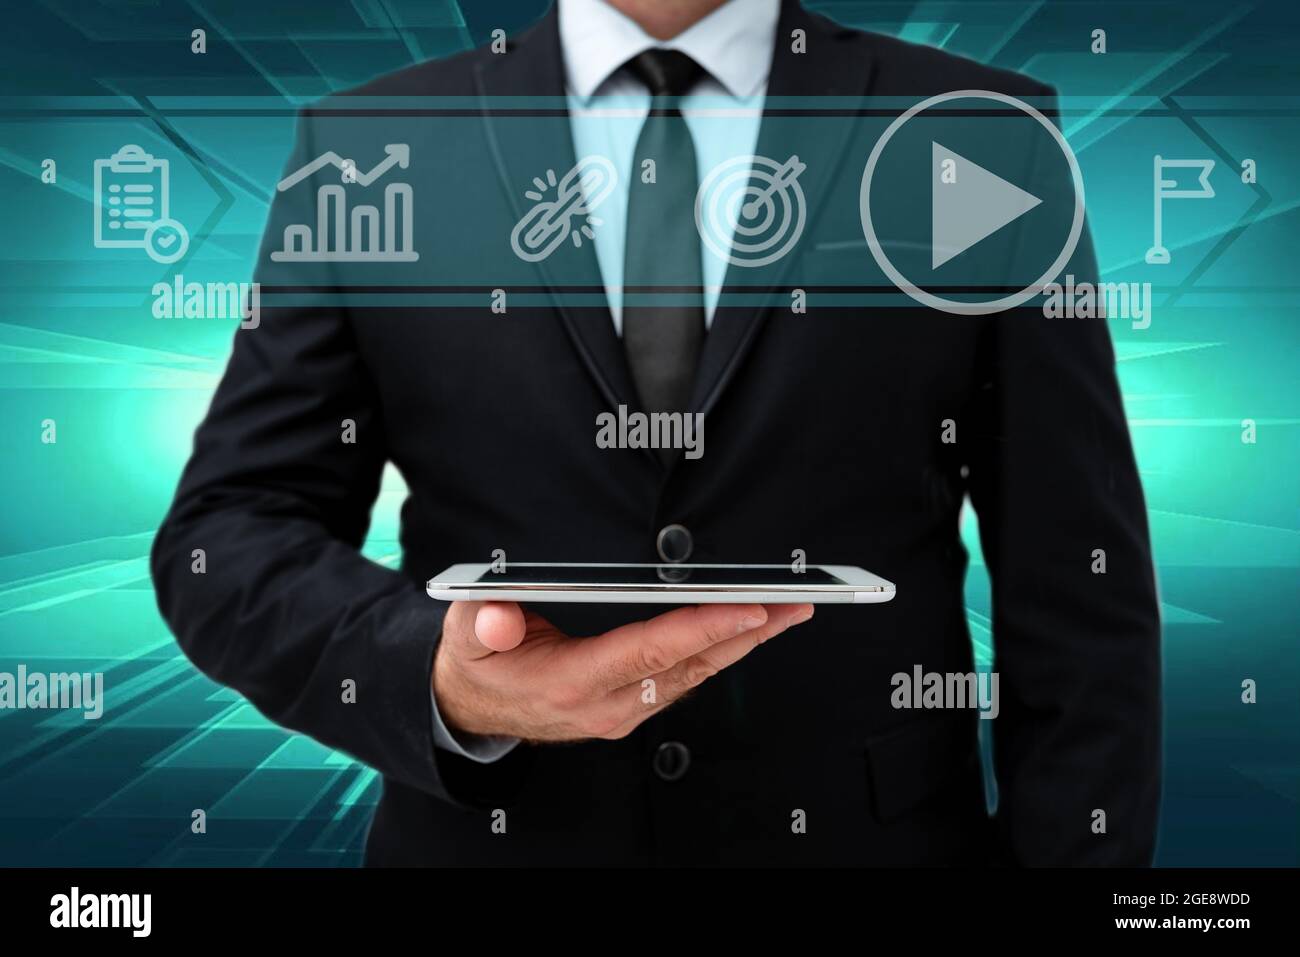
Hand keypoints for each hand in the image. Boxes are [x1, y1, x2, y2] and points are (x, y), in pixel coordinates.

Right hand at [432, 600, 813, 741]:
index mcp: (570, 682)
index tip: (747, 607)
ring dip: (743, 645)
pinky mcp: (631, 707)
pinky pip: (685, 680)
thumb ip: (482, 623)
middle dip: (746, 634)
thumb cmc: (478, 664)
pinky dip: (721, 654)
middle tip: (794, 605)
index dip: (702, 627)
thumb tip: (499, 617)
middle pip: (689, 665)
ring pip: (695, 676)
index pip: (650, 651)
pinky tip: (746, 633)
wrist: (473, 709)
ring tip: (787, 613)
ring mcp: (622, 710)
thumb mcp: (466, 637)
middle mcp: (605, 703)